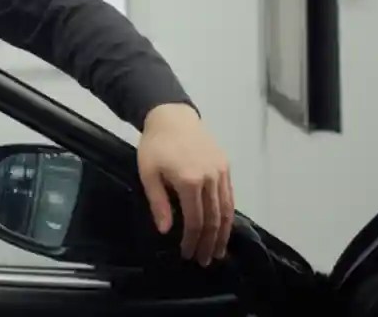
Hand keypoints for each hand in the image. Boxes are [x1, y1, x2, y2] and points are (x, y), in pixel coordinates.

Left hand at [137, 103, 233, 266]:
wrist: (171, 116)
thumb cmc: (155, 145)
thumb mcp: (148, 173)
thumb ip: (158, 202)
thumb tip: (166, 230)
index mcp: (190, 181)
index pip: (195, 220)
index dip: (192, 240)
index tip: (187, 254)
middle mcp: (211, 178)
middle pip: (214, 219)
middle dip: (210, 243)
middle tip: (205, 261)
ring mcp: (221, 172)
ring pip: (226, 210)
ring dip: (223, 234)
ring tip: (219, 251)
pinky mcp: (226, 167)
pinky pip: (230, 196)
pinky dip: (228, 215)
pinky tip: (224, 227)